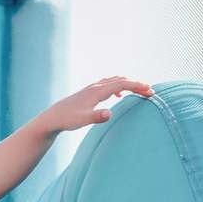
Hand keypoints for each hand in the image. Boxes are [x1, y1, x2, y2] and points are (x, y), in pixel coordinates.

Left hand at [40, 75, 154, 134]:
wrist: (52, 118)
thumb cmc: (67, 120)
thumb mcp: (83, 120)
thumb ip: (96, 117)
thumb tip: (109, 113)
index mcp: (97, 92)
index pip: (122, 84)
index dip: (137, 86)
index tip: (150, 91)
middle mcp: (95, 87)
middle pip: (120, 81)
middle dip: (136, 85)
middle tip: (149, 91)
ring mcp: (91, 89)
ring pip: (113, 81)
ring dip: (127, 84)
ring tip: (138, 89)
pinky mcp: (88, 94)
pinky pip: (106, 85)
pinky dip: (117, 86)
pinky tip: (118, 95)